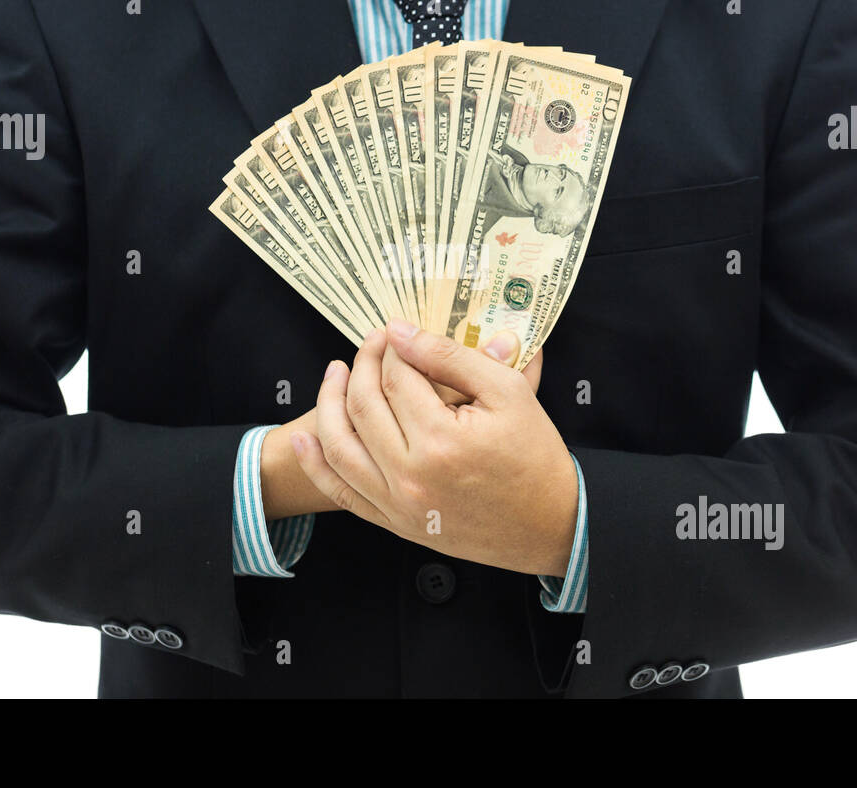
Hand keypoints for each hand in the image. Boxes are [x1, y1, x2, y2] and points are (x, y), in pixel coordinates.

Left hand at [290, 321, 577, 576]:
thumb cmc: (535, 456)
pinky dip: (317, 463)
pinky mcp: (395, 523)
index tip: (395, 332)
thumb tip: (402, 332)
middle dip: (362, 365)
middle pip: (363, 406)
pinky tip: (304, 435)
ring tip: (335, 373)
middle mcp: (411, 475)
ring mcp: (398, 504)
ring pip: (340, 447)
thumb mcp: (508, 393)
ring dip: (328, 404)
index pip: (397, 378)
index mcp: (441, 440)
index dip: (392, 348)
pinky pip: (341, 493)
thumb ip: (454, 358)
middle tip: (371, 343)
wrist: (552, 524)